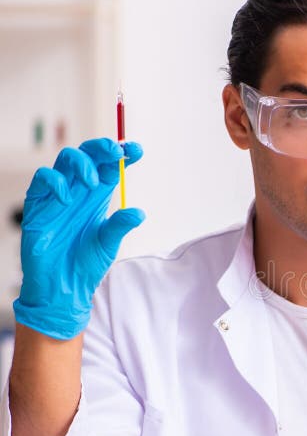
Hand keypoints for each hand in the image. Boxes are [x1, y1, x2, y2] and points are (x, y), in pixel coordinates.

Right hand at [13, 138, 144, 339]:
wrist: (61, 287)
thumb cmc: (85, 264)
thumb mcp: (108, 243)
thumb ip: (120, 225)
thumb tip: (139, 212)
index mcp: (98, 197)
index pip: (110, 167)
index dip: (123, 154)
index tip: (137, 150)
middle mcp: (79, 191)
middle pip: (88, 155)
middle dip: (102, 148)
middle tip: (115, 152)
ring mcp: (57, 196)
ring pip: (64, 160)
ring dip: (81, 163)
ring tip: (91, 182)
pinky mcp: (37, 205)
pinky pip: (42, 179)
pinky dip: (55, 182)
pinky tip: (67, 199)